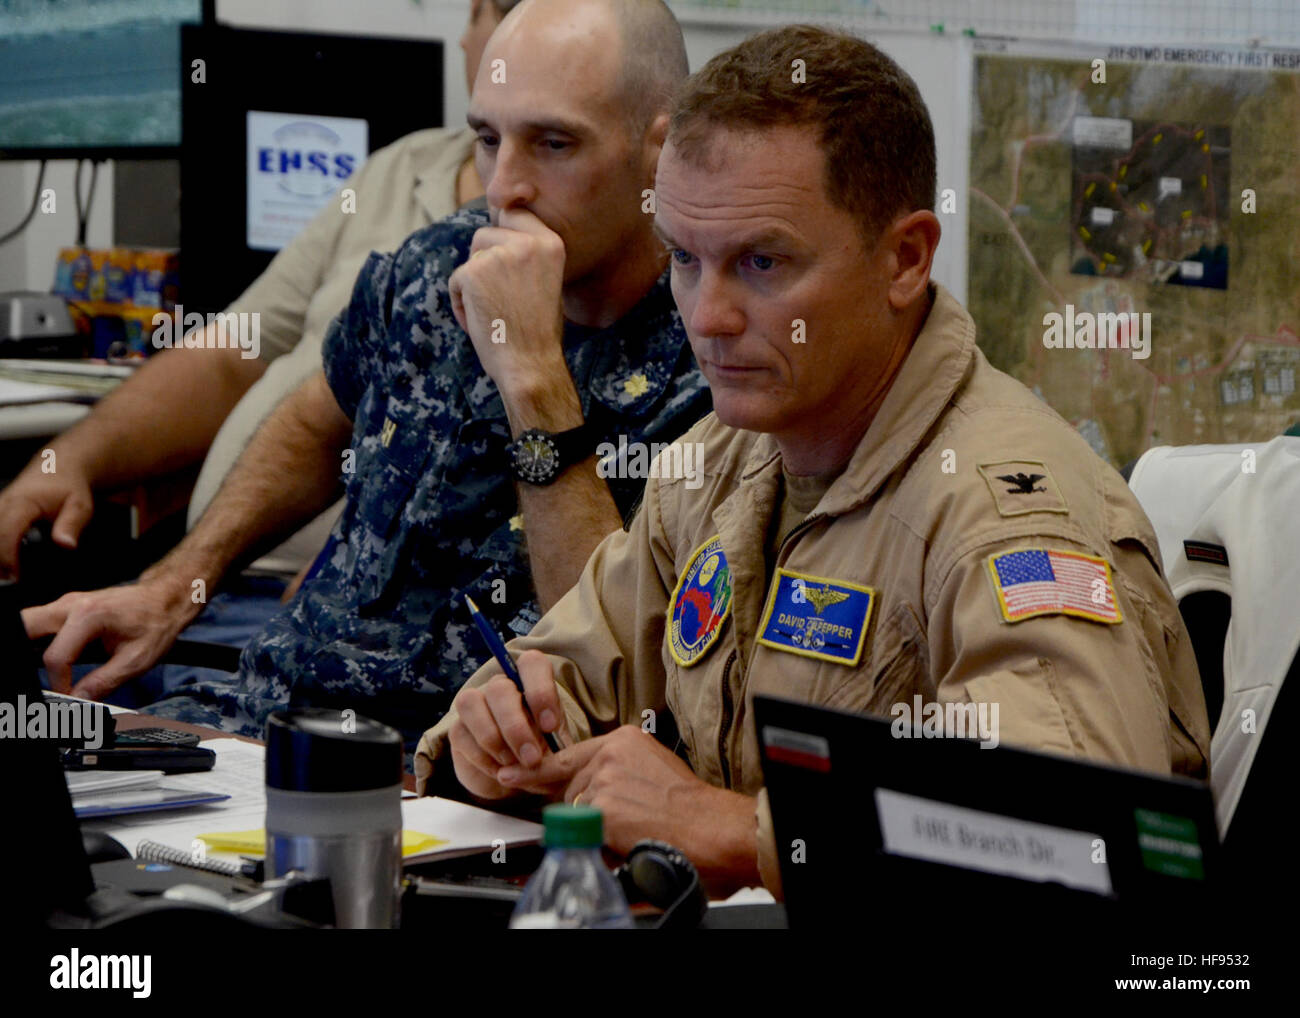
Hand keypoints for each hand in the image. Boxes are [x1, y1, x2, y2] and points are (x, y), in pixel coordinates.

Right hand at [0, 458, 94, 578]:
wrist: (59, 466)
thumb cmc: (70, 487)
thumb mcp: (80, 505)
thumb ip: (72, 524)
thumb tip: (66, 545)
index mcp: (22, 503)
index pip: (7, 533)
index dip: (7, 557)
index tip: (15, 577)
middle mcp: (4, 504)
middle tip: (12, 581)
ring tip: (7, 575)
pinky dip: (0, 545)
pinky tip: (6, 562)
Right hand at [21, 575, 200, 698]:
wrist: (166, 599)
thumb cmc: (156, 623)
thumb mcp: (136, 660)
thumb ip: (103, 682)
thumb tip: (78, 699)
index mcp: (89, 616)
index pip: (55, 656)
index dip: (59, 683)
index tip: (68, 696)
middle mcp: (71, 605)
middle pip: (26, 628)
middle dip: (26, 656)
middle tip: (43, 679)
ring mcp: (66, 604)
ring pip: (29, 623)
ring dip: (33, 648)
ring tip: (56, 670)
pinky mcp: (67, 609)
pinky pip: (41, 624)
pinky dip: (42, 642)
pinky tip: (63, 658)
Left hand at [447, 207, 567, 402]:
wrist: (530, 366)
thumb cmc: (538, 334)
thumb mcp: (546, 282)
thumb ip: (526, 257)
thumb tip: (494, 236)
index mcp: (551, 244)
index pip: (515, 212)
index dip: (501, 225)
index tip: (499, 236)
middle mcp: (526, 243)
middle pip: (485, 234)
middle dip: (483, 261)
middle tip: (498, 297)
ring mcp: (498, 256)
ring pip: (471, 258)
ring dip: (472, 283)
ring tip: (491, 313)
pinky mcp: (472, 273)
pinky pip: (456, 280)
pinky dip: (461, 303)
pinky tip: (480, 322)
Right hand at [447, 649, 568, 799]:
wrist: (515, 775)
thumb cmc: (542, 752)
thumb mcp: (557, 750)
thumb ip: (557, 751)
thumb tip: (550, 758)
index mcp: (530, 681)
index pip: (531, 663)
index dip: (540, 692)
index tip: (550, 727)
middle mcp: (500, 685)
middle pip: (499, 688)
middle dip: (515, 727)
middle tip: (532, 758)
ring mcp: (475, 703)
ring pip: (471, 704)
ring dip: (494, 740)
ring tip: (513, 765)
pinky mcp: (457, 728)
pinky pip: (462, 734)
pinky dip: (482, 758)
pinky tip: (500, 772)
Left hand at [501, 726, 747, 856]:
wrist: (712, 826)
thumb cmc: (690, 806)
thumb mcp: (653, 768)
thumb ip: (617, 771)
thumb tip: (589, 791)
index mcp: (623, 739)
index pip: (568, 755)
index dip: (538, 770)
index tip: (513, 774)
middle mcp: (609, 753)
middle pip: (568, 788)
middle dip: (581, 810)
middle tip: (615, 821)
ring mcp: (603, 778)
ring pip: (575, 812)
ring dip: (595, 828)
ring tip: (632, 828)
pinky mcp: (602, 806)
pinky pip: (585, 832)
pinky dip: (601, 842)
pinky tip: (628, 836)